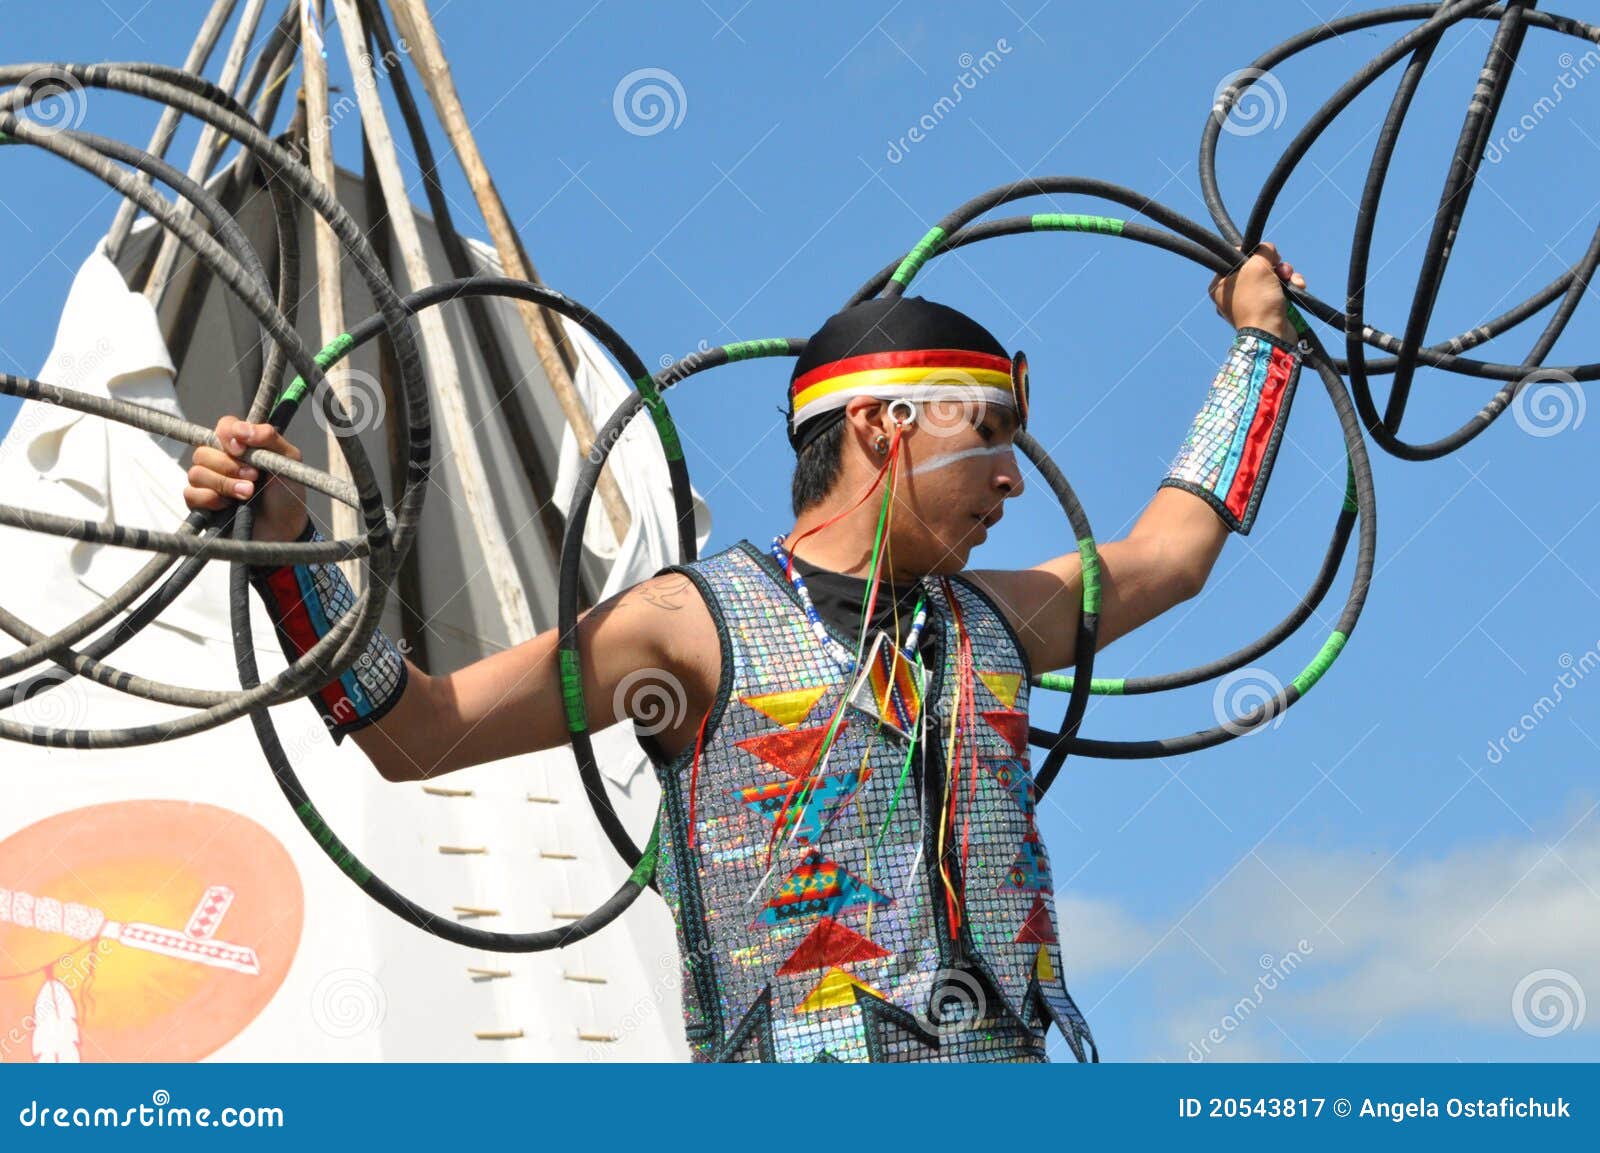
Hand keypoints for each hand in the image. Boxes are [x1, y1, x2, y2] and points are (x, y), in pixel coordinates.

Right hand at [185, 414, 309, 542]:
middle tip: (254, 477)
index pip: (224, 426)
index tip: (242, 449)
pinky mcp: (202, 504)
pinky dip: (211, 499)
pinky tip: (229, 506)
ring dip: (224, 483)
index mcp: (242, 446)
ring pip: (196, 472)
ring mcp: (209, 482)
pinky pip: (191, 494)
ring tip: (248, 493)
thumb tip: (243, 429)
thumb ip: (270, 438)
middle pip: (204, 451)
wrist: (285, 529)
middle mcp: (221, 460)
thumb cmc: (287, 494)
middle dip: (229, 466)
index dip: (228, 434)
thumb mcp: (288, 462)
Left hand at [1209, 241, 1304, 344]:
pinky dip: (1290, 286)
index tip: (1262, 256)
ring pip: (1271, 277)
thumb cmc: (1258, 300)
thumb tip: (1268, 250)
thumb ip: (1262, 250)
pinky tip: (1297, 287)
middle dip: (1274, 265)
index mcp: (1219, 285)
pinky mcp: (1268, 310)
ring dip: (1285, 274)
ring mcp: (1250, 303)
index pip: (1236, 257)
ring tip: (1290, 279)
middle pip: (1256, 267)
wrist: (1271, 334)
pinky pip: (1279, 290)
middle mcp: (1232, 294)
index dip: (1253, 253)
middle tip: (1279, 269)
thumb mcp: (1257, 265)